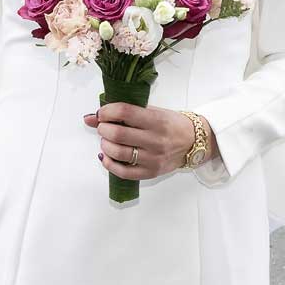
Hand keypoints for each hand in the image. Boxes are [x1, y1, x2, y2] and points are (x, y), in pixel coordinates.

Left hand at [83, 103, 209, 182]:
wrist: (194, 142)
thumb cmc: (171, 124)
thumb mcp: (152, 112)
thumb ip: (124, 113)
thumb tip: (91, 117)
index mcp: (157, 120)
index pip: (125, 112)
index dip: (107, 111)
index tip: (102, 113)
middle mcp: (156, 140)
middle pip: (118, 134)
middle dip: (103, 129)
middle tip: (104, 127)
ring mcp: (153, 158)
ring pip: (118, 153)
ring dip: (105, 145)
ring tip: (106, 141)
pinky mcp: (151, 172)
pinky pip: (123, 172)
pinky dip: (109, 164)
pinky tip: (106, 156)